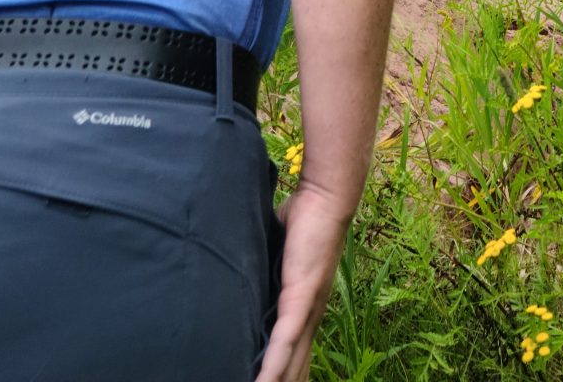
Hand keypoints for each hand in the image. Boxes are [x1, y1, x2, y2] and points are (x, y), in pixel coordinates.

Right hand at [253, 182, 355, 381]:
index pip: (292, 356)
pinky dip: (274, 365)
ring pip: (290, 362)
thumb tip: (237, 269)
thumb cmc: (303, 221)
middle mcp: (310, 317)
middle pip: (293, 369)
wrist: (326, 197)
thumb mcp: (274, 253)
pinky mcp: (303, 296)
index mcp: (304, 311)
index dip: (282, 377)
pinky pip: (285, 339)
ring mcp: (308, 309)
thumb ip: (260, 268)